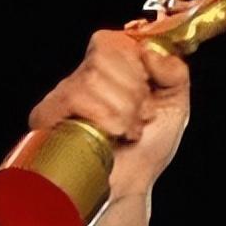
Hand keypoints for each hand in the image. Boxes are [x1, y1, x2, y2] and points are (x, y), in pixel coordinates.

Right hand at [28, 29, 190, 203]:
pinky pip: (77, 97)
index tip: (149, 93)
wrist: (130, 187)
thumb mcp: (176, 105)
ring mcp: (65, 91)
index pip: (119, 38)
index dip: (140, 67)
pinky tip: (111, 135)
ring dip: (123, 111)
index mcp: (113, 64)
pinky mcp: (49, 113)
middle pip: (106, 51)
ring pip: (94, 76)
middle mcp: (86, 73)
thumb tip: (150, 52)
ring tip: (125, 130)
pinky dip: (105, 119)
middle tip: (137, 117)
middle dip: (134, 92)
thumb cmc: (147, 151)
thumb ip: (175, 70)